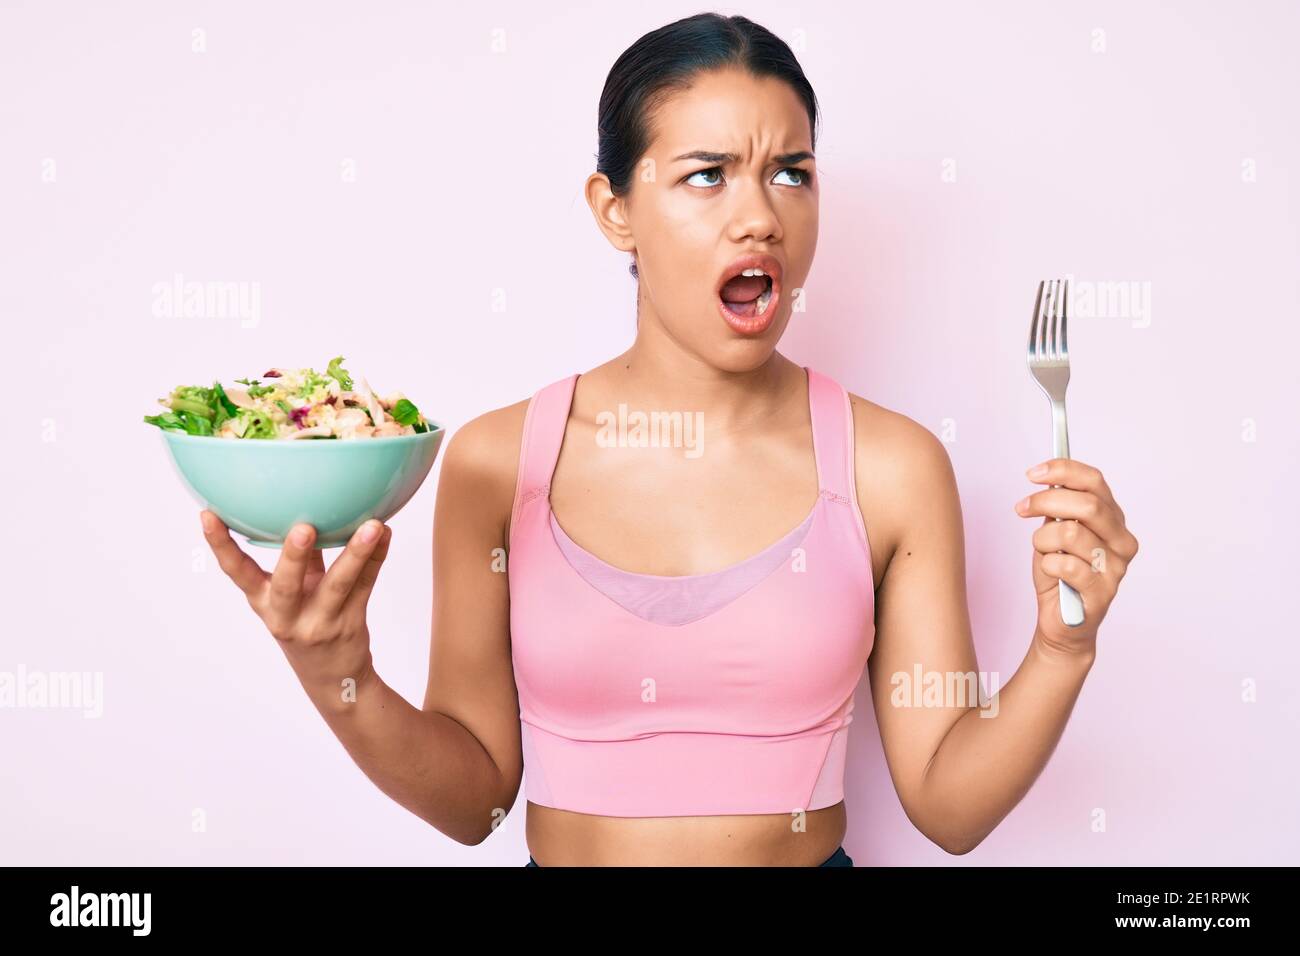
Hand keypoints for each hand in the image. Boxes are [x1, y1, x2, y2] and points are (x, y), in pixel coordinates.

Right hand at [199, 510, 392, 686]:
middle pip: (287, 585)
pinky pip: (366, 586)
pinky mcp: (350, 624)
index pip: (236, 573)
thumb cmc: (306, 622)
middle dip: (293, 556)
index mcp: (264, 602)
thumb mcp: (291, 595)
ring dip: (355, 553)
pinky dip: (377, 558)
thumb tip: (307, 505)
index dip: (220, 545)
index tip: (207, 514)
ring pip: (338, 585)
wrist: (333, 678)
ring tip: (371, 526)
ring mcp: (321, 623)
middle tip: (303, 528)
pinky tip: (385, 534)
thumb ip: (299, 559)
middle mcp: (287, 616)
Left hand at [1015, 459, 1138, 655]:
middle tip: (1021, 509)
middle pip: (1087, 504)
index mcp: (1113, 519)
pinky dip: (1047, 565)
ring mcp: (1116, 567)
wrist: (1063, 621)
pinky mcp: (1103, 592)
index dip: (1063, 470)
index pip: (1095, 482)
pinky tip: (1051, 573)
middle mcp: (1122, 540)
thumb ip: (1058, 508)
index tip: (1032, 473)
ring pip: (1070, 533)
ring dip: (1042, 540)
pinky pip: (1065, 565)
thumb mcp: (1055, 532)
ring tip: (1043, 553)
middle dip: (1045, 502)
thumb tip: (1046, 477)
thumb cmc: (1059, 572)